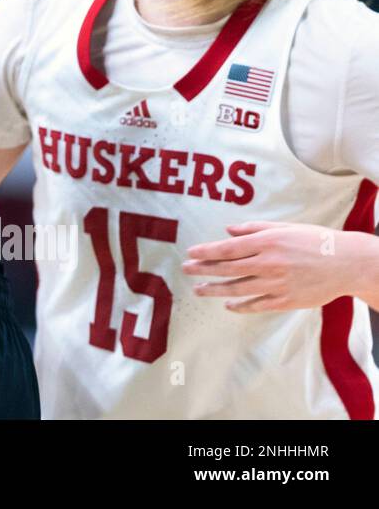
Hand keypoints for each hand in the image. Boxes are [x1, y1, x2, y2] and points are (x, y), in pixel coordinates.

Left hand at [183, 221, 367, 311]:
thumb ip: (254, 229)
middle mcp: (269, 263)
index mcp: (267, 242)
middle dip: (203, 269)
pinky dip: (240, 305)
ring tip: (198, 289)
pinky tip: (227, 304)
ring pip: (238, 289)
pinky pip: (257, 305)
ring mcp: (277, 284)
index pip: (228, 248)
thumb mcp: (284, 227)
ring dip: (215, 290)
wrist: (348, 263)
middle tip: (186, 270)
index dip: (206, 252)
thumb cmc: (315, 241)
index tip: (190, 253)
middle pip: (228, 269)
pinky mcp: (286, 300)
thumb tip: (228, 231)